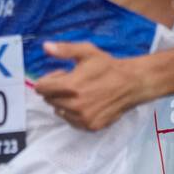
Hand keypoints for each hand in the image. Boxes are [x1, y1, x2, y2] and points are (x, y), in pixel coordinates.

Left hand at [33, 41, 147, 131]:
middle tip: (73, 83)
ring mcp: (83, 118)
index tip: (62, 74)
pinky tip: (87, 103)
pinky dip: (74, 113)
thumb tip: (45, 47)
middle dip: (56, 90)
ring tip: (81, 93)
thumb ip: (64, 50)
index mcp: (71, 86)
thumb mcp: (86, 52)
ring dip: (64, 102)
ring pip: (59, 111)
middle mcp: (75, 105)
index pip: (41, 88)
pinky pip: (71, 121)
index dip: (48, 80)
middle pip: (49, 99)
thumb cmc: (108, 66)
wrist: (132, 84)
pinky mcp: (90, 126)